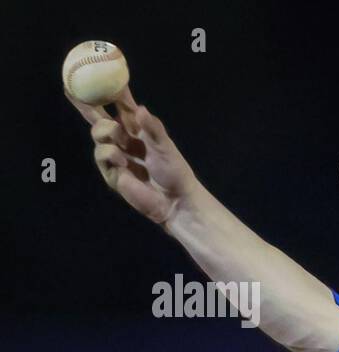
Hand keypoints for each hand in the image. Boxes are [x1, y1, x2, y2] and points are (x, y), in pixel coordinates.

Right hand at [66, 85, 198, 225]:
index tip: (99, 71)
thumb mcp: (166, 146)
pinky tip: (124, 163)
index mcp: (138, 128)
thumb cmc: (174, 171)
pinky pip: (101, 153)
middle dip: (83, 102)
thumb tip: (141, 109)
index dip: (110, 89)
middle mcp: (124, 138)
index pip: (120, 104)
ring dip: (108, 132)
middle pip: (98, 116)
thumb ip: (153, 127)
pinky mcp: (110, 171)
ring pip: (98, 132)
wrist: (175, 200)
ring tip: (123, 142)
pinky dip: (112, 154)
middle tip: (71, 87)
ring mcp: (115, 154)